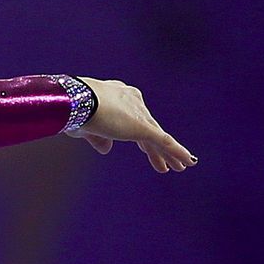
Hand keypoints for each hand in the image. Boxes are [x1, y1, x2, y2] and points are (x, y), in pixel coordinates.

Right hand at [73, 77, 197, 173]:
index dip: (140, 134)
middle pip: (149, 128)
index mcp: (120, 96)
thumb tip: (107, 150)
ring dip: (169, 154)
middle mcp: (134, 102)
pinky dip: (177, 152)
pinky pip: (164, 141)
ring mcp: (139, 114)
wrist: (77, 101)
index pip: (134, 117)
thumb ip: (98, 138)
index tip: (144, 146)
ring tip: (180, 167)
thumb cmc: (74, 110)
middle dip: (156, 147)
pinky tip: (188, 162)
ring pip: (158, 137)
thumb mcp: (85, 127)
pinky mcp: (142, 127)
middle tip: (167, 161)